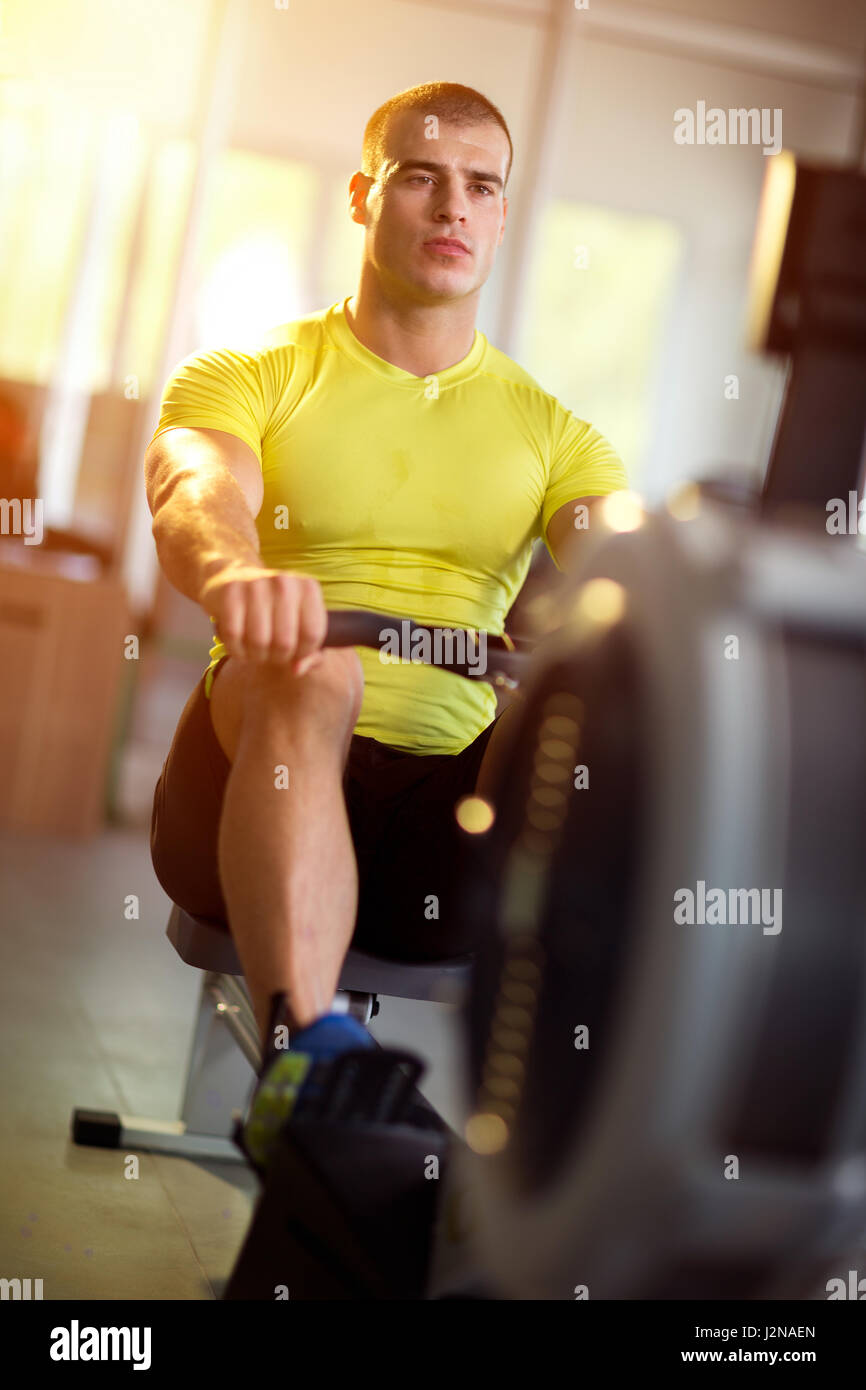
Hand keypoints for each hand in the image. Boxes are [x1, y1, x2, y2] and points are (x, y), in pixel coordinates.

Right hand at [199, 565, 326, 672]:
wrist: (232, 577)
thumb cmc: (272, 609)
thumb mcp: (298, 625)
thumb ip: (311, 653)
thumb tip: (297, 670)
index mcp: (308, 588)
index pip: (313, 634)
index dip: (303, 653)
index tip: (294, 652)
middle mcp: (284, 583)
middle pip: (285, 642)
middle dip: (277, 658)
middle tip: (271, 653)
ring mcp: (255, 585)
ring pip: (258, 642)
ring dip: (255, 656)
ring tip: (255, 650)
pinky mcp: (230, 592)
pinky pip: (233, 636)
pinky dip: (235, 649)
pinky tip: (238, 645)